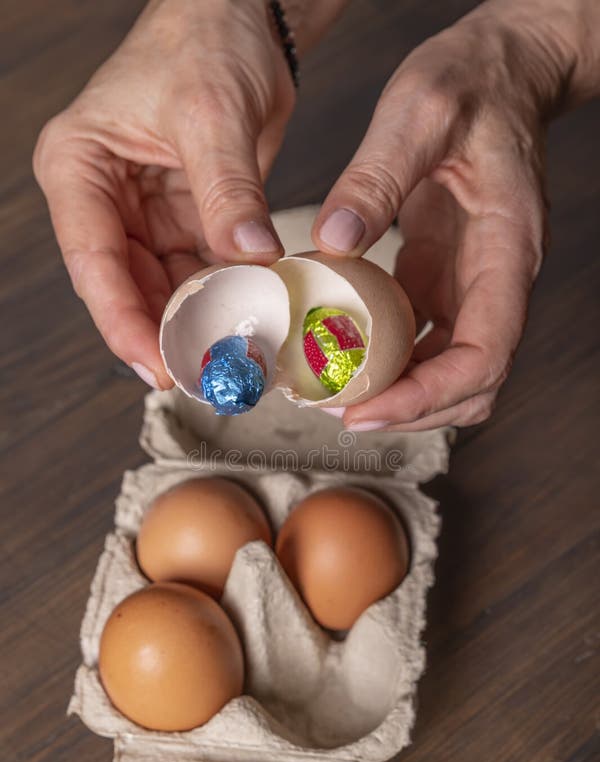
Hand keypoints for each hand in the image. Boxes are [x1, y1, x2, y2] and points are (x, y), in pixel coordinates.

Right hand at [33, 0, 299, 388]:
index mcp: (80, 168)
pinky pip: (203, 273)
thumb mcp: (211, 113)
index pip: (93, 261)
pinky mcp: (186, 220)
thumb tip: (249, 259)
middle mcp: (105, 198)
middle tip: (204, 376)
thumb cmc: (205, 40)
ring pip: (166, 289)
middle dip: (165, 334)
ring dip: (199, 324)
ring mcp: (145, 215)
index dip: (123, 321)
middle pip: (127, 287)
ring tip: (232, 359)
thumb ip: (226, 190)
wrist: (244, 20)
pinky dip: (226, 300)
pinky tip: (250, 324)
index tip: (156, 367)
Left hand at [313, 0, 598, 430]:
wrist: (500, 74)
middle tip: (337, 411)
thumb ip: (377, 175)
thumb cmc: (473, 85)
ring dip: (398, 396)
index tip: (366, 411)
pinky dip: (386, 363)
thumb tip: (332, 242)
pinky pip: (422, 344)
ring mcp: (471, 287)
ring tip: (331, 394)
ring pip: (449, 374)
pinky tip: (339, 354)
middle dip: (409, 410)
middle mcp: (497, 282)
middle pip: (471, 385)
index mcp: (507, 250)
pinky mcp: (443, 281)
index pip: (486, 355)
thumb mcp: (420, 110)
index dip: (429, 397)